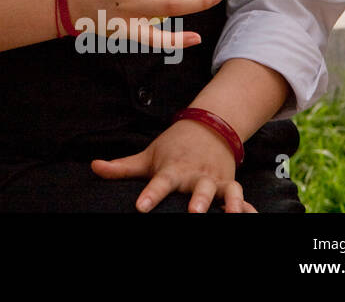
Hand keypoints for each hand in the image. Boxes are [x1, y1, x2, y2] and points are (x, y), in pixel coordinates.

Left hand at [90, 118, 255, 212]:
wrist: (207, 127)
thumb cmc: (172, 148)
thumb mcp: (147, 155)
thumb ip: (122, 167)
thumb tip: (94, 167)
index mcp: (173, 169)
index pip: (159, 182)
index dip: (151, 194)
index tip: (141, 207)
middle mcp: (195, 174)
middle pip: (197, 188)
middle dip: (198, 201)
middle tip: (194, 214)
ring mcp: (215, 179)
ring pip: (223, 191)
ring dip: (228, 203)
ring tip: (228, 216)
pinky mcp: (230, 184)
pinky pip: (242, 196)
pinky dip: (247, 207)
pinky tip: (251, 217)